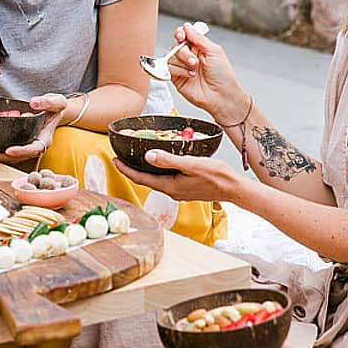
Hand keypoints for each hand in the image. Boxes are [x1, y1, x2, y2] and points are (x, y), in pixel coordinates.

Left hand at [0, 93, 67, 162]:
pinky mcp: (18, 144)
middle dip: (0, 156)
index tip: (9, 150)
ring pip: (9, 157)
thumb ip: (47, 102)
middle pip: (17, 157)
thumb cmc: (55, 108)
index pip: (33, 149)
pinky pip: (5, 151)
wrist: (53, 111)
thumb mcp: (57, 102)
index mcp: (44, 139)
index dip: (21, 151)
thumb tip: (33, 103)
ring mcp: (25, 147)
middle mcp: (34, 146)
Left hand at [114, 149, 242, 202]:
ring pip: (155, 179)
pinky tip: (159, 161)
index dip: (125, 169)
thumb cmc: (216, 176)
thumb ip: (168, 160)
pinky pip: (165, 178)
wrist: (234, 188)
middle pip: (145, 179)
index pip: (140, 178)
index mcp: (170, 187)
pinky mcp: (185, 188)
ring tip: (135, 158)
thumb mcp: (191, 164)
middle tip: (121, 157)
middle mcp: (171, 191)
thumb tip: (147, 156)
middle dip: (131, 169)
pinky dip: (157, 170)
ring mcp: (179, 191)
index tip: (114, 160)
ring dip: (144, 169)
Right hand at [168, 24, 250, 125]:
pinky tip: (190, 76)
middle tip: (195, 61)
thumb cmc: (223, 76)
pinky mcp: (176, 78)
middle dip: (184, 52)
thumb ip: (199, 38)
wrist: (221, 95)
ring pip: (171, 57)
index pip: (184, 35)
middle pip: (175, 46)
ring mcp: (182, 67)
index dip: (180, 34)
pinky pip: (169, 69)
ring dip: (183, 63)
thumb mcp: (214, 51)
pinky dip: (179, 71)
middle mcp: (189, 56)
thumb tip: (187, 26)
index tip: (181, 36)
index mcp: (199, 47)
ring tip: (194, 70)